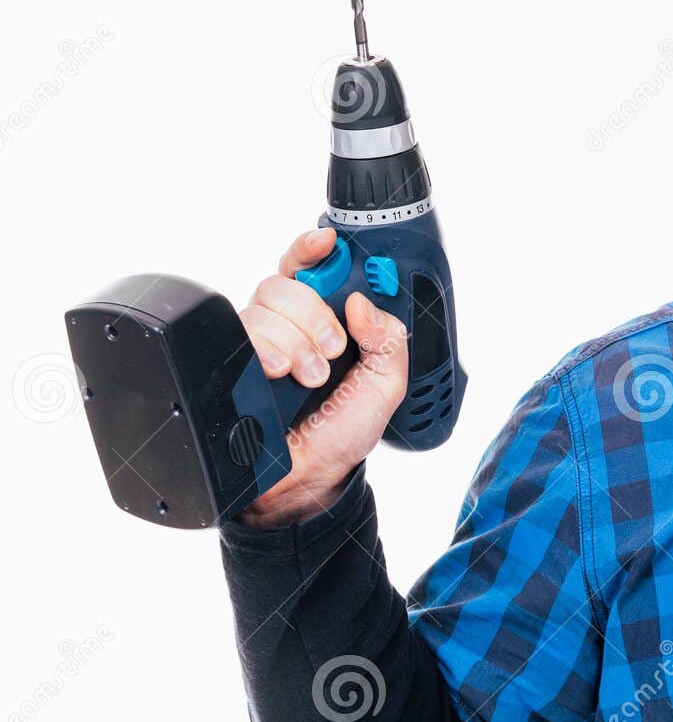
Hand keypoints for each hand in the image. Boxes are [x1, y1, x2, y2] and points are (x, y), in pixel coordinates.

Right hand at [235, 228, 408, 528]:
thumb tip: (362, 302)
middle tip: (333, 347)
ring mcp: (259, 342)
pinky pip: (238, 331)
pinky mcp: (234, 361)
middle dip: (314, 311)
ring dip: (295, 338)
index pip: (313, 268)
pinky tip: (280, 373)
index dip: (316, 249)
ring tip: (310, 376)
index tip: (327, 243)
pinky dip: (266, 349)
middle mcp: (289, 324)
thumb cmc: (344, 429)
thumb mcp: (387, 382)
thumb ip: (388, 337)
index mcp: (328, 319)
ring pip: (263, 303)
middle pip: (287, 280)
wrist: (309, 478)